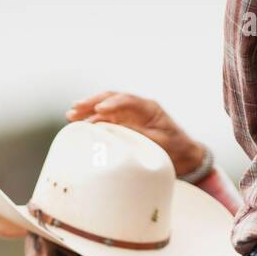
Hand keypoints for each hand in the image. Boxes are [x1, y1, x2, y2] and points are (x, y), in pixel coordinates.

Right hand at [66, 91, 205, 177]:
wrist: (185, 157)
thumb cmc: (176, 149)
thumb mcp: (161, 143)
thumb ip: (140, 136)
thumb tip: (117, 133)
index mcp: (150, 108)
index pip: (128, 100)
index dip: (113, 103)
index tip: (99, 110)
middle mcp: (137, 108)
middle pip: (112, 98)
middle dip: (93, 102)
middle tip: (76, 108)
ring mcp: (129, 116)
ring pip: (105, 108)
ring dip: (88, 110)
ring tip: (71, 116)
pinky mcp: (124, 125)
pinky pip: (106, 120)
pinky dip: (93, 122)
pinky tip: (80, 126)